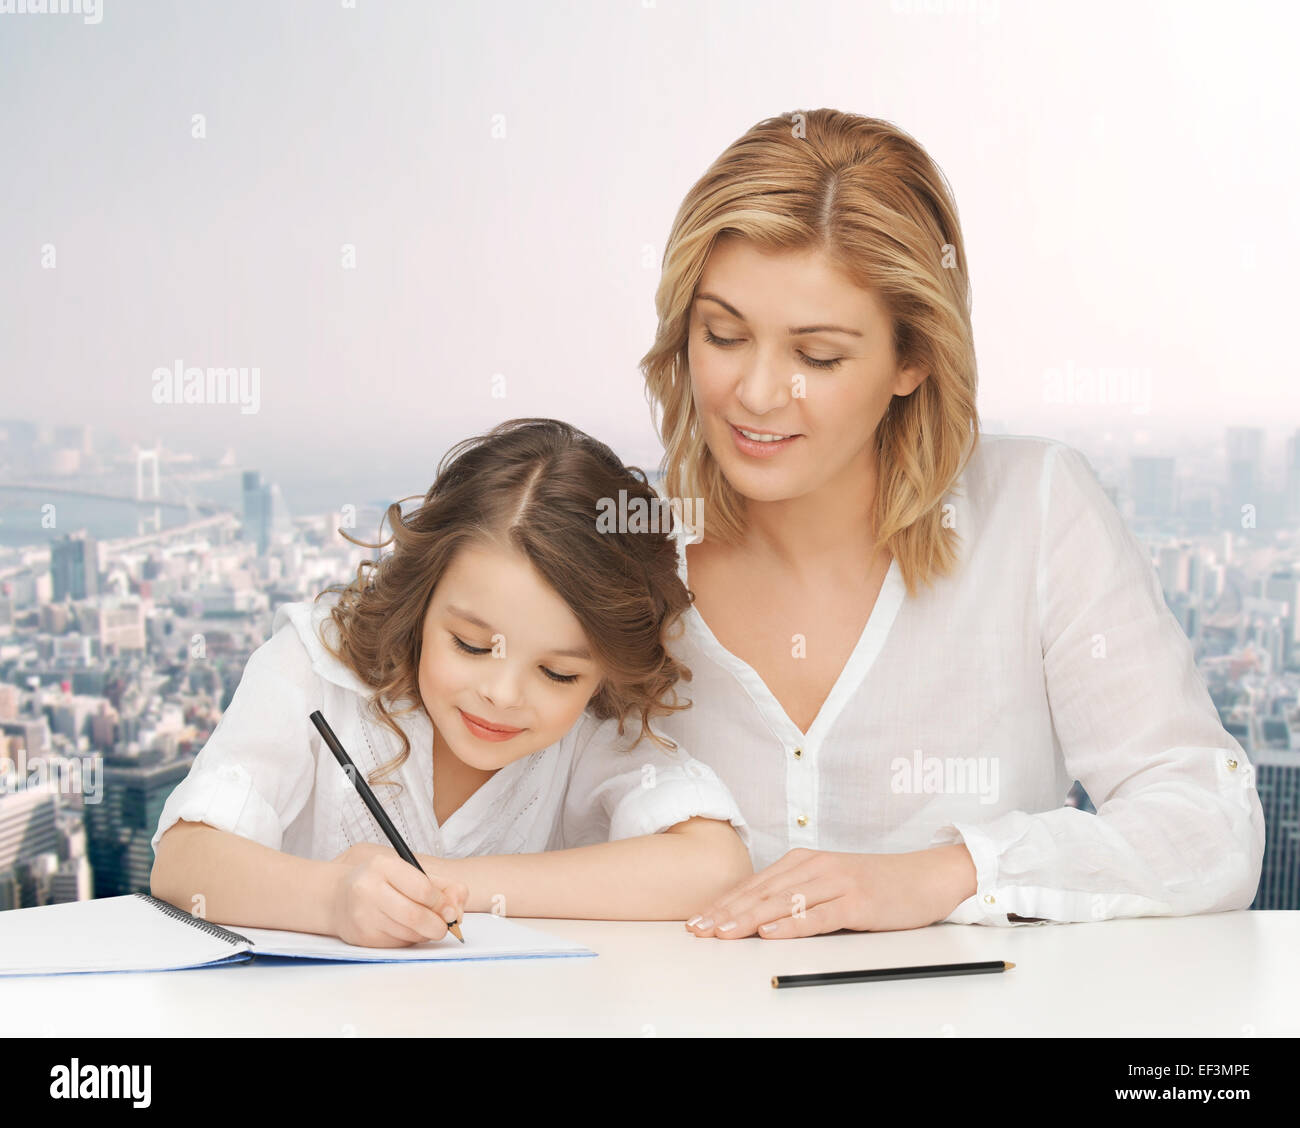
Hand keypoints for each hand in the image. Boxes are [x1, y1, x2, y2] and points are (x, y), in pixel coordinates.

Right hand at [327, 843, 468, 947]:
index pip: (422, 888)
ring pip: (407, 933)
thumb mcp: (407, 872)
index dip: (441, 903)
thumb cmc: (381, 882)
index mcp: (383, 866)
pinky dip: (410, 940)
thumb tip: (458, 909)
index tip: (451, 910)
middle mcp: (368, 889)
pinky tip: (407, 930)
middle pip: (415, 916)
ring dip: (425, 934)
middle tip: (446, 927)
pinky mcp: (362, 937)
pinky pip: (397, 944)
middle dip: (438, 925)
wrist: (338, 897)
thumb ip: (441, 885)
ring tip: (426, 926)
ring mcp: (363, 915)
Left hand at [684, 845, 975, 938]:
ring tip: (722, 932)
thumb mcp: (830, 883)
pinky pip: (819, 915)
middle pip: (761, 892)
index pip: (754, 885)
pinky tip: (770, 933)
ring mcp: (836, 882)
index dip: (723, 903)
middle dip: (726, 912)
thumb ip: (797, 893)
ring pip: (783, 901)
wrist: (925, 876)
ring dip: (748, 918)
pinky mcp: (857, 901)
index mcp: (804, 861)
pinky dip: (792, 924)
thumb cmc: (875, 883)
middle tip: (698, 930)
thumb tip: (757, 916)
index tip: (697, 920)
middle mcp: (815, 867)